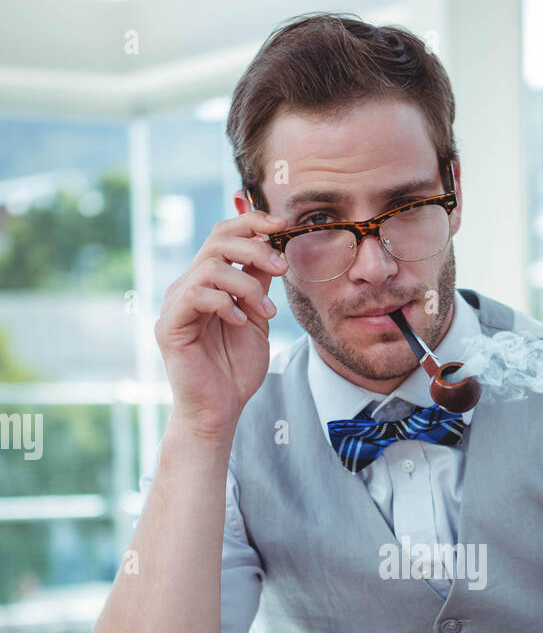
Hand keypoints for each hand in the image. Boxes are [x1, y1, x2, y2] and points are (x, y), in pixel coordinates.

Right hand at [154, 208, 289, 438]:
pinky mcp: (169, 325)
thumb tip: (271, 247)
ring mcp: (175, 304)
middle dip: (254, 247)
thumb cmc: (236, 368)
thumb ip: (258, 284)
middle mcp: (187, 286)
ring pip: (210, 267)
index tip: (281, 226)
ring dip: (247, 285)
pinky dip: (226, 303)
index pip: (222, 235)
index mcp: (207, 281)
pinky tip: (240, 322)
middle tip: (282, 267)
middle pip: (216, 241)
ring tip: (266, 313)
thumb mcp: (256, 317)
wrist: (220, 409)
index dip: (250, 222)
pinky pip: (197, 295)